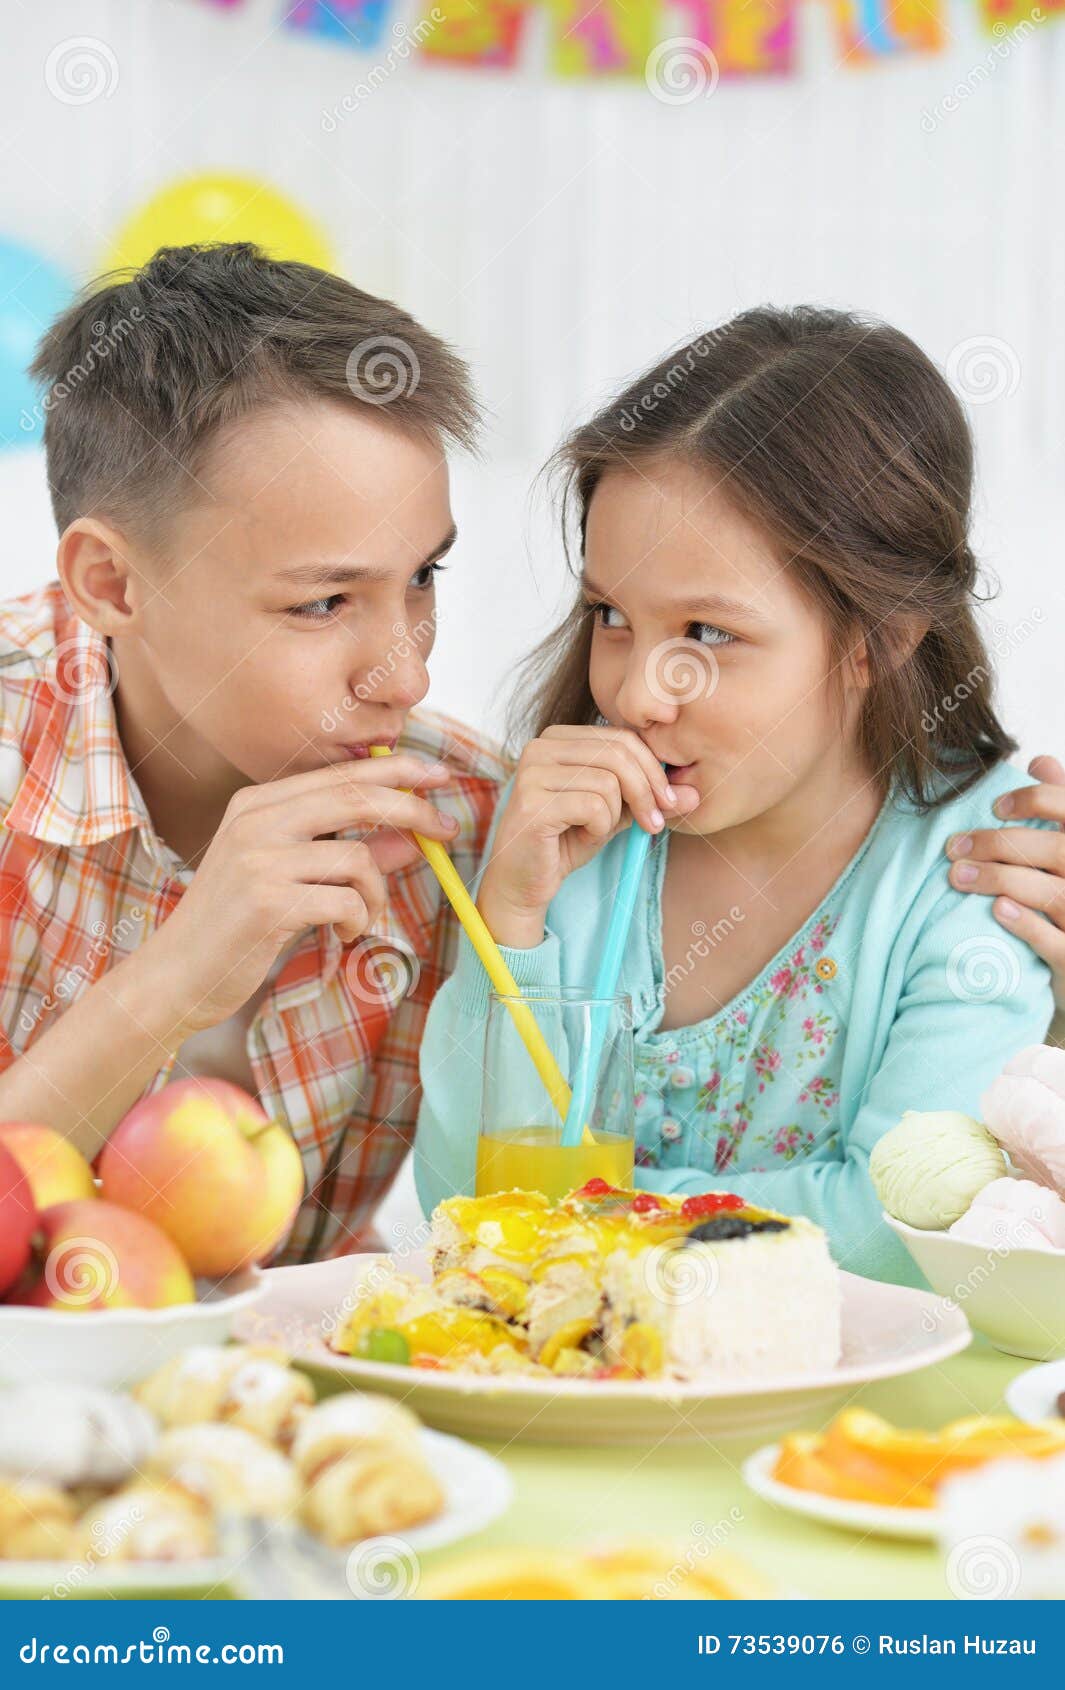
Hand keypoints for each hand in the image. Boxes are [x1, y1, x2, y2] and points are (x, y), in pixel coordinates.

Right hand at [144, 754, 459, 1031]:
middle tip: (446, 831)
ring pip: (357, 857)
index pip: (342, 774)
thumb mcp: (292, 879)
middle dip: (413, 810)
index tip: (440, 776)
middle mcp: (256, 820)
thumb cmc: (236, 927)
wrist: (175, 976)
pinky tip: (341, 935)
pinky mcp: (268, 901)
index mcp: (258, 804)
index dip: (398, 770)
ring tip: (360, 918)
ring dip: (375, 893)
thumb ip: (348, 854)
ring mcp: (259, 858)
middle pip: (356, 797)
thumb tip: (412, 839)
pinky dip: (358, 920)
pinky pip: (346, 901)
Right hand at [476, 725, 699, 946]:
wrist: (524, 882)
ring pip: (608, 780)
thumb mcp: (615, 814)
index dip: (653, 768)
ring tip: (600, 831)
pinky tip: (582, 836)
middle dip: (647, 790)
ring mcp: (532, 771)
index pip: (621, 738)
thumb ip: (649, 799)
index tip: (669, 802)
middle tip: (654, 823)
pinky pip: (592, 806)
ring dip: (617, 814)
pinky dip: (599, 827)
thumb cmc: (565, 842)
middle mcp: (541, 746)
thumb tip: (695, 795)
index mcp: (559, 738)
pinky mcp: (531, 802)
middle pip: (618, 753)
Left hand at [945, 754, 1064, 1010]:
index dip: (1036, 799)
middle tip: (954, 847)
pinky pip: (1055, 942)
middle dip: (1001, 844)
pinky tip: (996, 909)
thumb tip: (1040, 760)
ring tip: (958, 876)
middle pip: (1057, 850)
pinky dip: (1025, 923)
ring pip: (1051, 893)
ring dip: (1000, 880)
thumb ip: (1060, 806)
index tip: (995, 806)